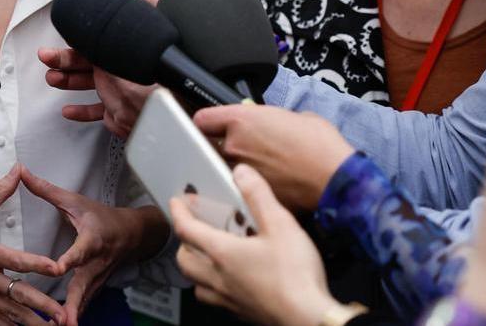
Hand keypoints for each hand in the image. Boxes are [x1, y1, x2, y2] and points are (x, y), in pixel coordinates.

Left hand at [20, 167, 167, 325]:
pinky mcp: (96, 287)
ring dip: (73, 314)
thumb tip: (21, 172)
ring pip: (84, 299)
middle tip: (63, 319)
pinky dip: (75, 315)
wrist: (132, 233)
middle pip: (83, 284)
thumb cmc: (100, 216)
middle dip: (73, 303)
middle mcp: (96, 262)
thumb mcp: (75, 201)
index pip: (79, 250)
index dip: (69, 259)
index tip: (57, 268)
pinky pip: (84, 304)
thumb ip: (46, 190)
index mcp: (91, 239)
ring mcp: (98, 278)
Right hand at [39, 47, 154, 137]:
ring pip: (86, 83)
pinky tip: (69, 110)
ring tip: (53, 78)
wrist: (151, 111)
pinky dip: (81, 111)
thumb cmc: (145, 76)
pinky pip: (95, 110)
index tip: (63, 37)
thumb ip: (119, 24)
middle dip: (63, 59)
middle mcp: (116, 69)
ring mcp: (115, 90)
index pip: (93, 41)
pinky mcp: (115, 111)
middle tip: (48, 57)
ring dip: (67, 80)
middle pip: (84, 62)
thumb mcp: (124, 42)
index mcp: (118, 51)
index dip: (76, 39)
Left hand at [171, 164, 342, 325]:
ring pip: (195, 283)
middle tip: (192, 228)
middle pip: (184, 259)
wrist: (308, 318)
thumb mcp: (280, 224)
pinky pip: (214, 300)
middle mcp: (218, 277)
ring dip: (194, 268)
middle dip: (183, 241)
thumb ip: (258, 196)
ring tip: (206, 256)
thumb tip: (241, 173)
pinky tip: (230, 281)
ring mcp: (228, 298)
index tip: (177, 202)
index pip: (187, 229)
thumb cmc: (295, 274)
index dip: (179, 212)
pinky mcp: (241, 313)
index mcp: (222, 253)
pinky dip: (212, 287)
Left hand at [192, 105, 353, 210]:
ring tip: (262, 170)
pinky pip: (242, 190)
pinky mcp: (249, 196)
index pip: (203, 120)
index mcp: (240, 121)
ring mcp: (238, 174)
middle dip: (227, 148)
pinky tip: (270, 187)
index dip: (209, 123)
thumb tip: (267, 123)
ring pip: (226, 170)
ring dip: (237, 170)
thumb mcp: (295, 116)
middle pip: (213, 147)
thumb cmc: (321, 145)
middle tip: (250, 150)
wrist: (337, 179)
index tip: (215, 127)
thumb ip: (270, 118)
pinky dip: (251, 189)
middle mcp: (233, 147)